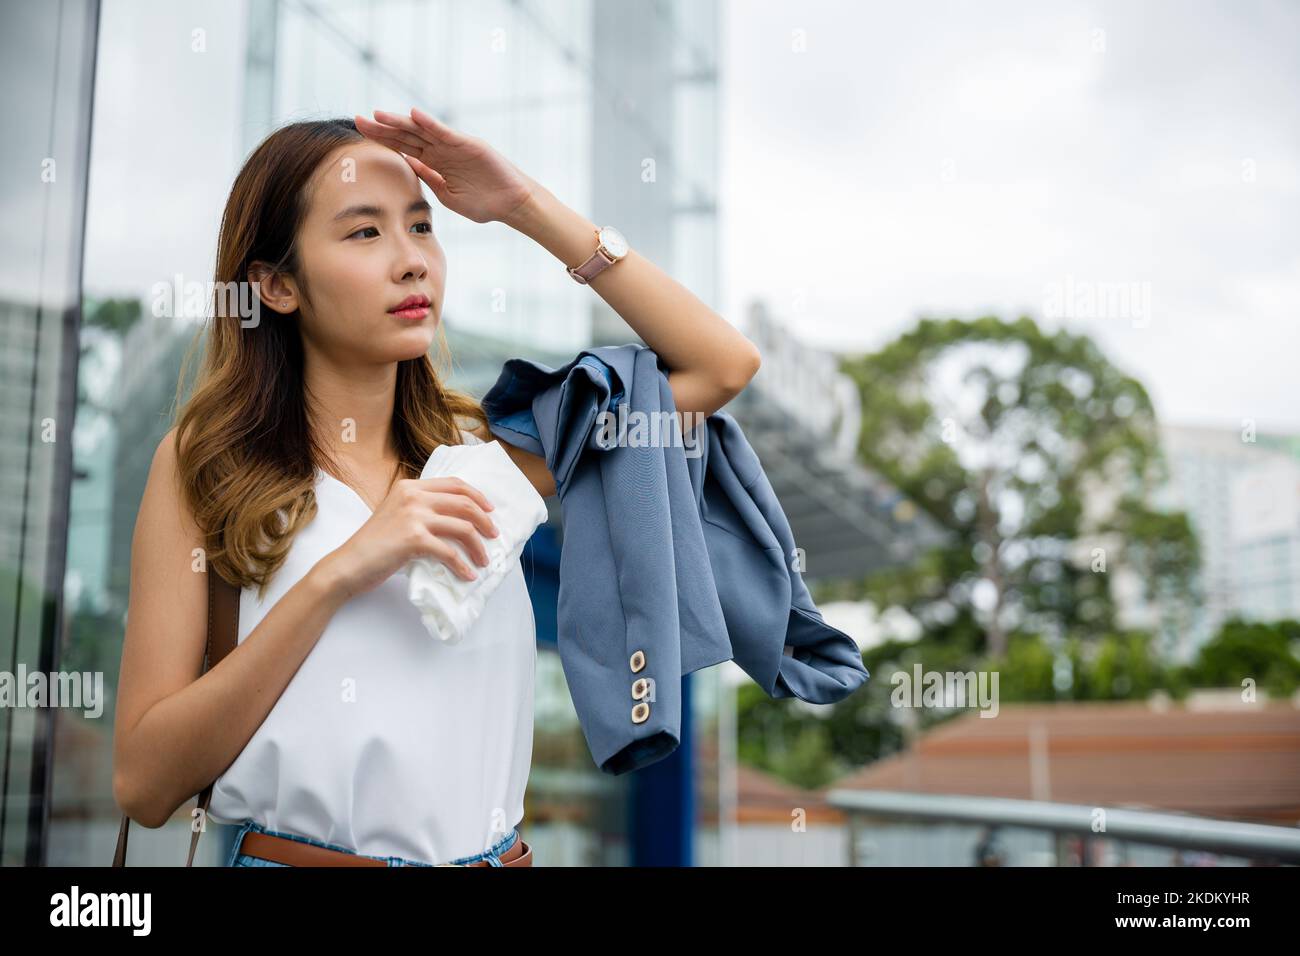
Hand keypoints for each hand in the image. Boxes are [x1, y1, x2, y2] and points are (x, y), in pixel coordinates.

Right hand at [321, 477, 500, 599]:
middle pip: (464, 504)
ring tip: (483, 560)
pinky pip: (449, 552)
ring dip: (478, 547)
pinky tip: (467, 575)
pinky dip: (462, 566)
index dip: (477, 496)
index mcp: (410, 486)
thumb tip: (456, 519)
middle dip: (485, 521)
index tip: (489, 511)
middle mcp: (413, 495)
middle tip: (493, 536)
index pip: (454, 484)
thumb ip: (420, 509)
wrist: (348, 564)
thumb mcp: (396, 514)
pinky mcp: (414, 538)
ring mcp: (414, 516)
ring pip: (463, 527)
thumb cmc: (373, 545)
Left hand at [356, 107, 539, 225]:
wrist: (510, 205)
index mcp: (434, 163)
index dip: (382, 140)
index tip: (360, 135)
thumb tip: (408, 164)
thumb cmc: (483, 204)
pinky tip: (414, 115)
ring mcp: (454, 146)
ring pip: (421, 131)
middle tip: (358, 120)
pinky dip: (431, 123)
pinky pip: (445, 132)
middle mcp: (441, 150)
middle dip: (382, 128)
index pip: (403, 148)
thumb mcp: (448, 195)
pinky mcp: (468, 144)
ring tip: (378, 115)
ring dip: (400, 122)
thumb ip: (429, 179)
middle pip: (406, 135)